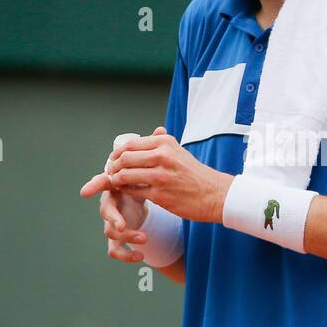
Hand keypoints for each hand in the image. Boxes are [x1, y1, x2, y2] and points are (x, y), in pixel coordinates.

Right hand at [80, 141, 153, 263]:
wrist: (144, 205)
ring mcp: (112, 223)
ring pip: (110, 233)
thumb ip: (151, 151)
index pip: (101, 185)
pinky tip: (141, 256)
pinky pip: (115, 250)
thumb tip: (160, 129)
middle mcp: (110, 204)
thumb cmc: (143, 184)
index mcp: (115, 187)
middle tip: (122, 225)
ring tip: (144, 239)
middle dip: (112, 217)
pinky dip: (126, 255)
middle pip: (104, 211)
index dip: (94, 186)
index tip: (87, 192)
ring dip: (126, 236)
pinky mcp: (118, 239)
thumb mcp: (148, 169)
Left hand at [91, 126, 232, 223]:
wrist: (214, 194)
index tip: (114, 159)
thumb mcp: (180, 151)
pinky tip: (125, 191)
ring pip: (125, 174)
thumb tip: (151, 132)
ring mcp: (160, 176)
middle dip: (113, 166)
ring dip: (116, 179)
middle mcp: (162, 156)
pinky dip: (124, 190)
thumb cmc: (196, 174)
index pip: (131, 144)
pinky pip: (133, 190)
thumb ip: (163, 142)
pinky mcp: (159, 194)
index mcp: (165, 143)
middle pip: (125, 158)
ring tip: (115, 182)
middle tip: (111, 171)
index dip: (117, 153)